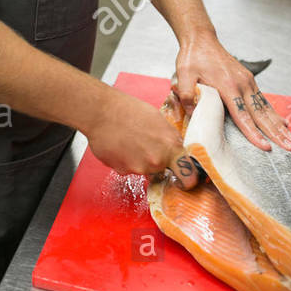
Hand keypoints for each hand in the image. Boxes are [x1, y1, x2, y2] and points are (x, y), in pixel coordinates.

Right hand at [86, 88, 201, 187]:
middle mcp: (156, 161)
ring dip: (139, 159)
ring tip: (130, 140)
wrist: (102, 112)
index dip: (188, 179)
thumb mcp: (158, 119)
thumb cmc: (129, 110)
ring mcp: (138, 168)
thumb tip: (177, 149)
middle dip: (157, 161)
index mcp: (170, 147)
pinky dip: (125, 160)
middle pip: (162, 170)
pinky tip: (121, 144)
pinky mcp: (122, 171)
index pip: (188, 176)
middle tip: (146, 144)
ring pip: (144, 169)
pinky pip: (128, 168)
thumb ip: (170, 138)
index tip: (186, 180)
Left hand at [174, 33, 290, 151]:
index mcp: (227, 85)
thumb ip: (187, 94)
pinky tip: (283, 123)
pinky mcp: (248, 80)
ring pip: (265, 108)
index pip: (242, 115)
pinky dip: (274, 113)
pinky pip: (263, 100)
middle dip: (276, 133)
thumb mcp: (183, 74)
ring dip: (279, 125)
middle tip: (290, 148)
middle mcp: (242, 84)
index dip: (254, 133)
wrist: (201, 39)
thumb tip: (193, 114)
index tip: (265, 147)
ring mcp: (247, 82)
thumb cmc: (193, 57)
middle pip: (261, 114)